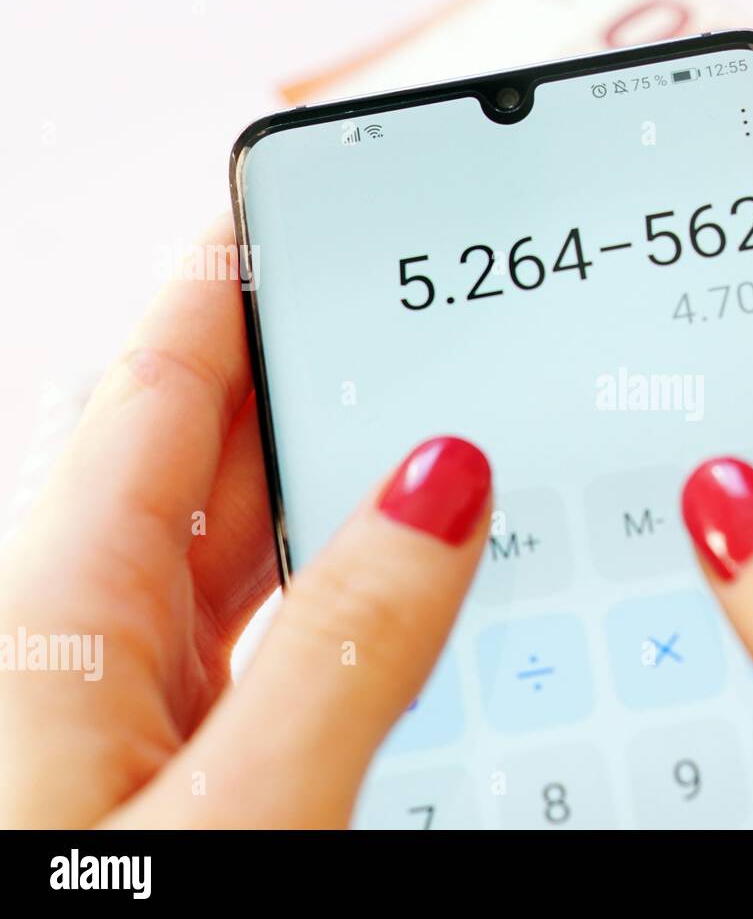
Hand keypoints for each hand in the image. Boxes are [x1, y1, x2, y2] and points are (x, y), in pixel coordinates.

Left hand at [0, 224, 490, 826]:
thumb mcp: (243, 811)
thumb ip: (348, 652)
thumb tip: (444, 492)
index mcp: (49, 621)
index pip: (148, 392)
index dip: (219, 281)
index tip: (291, 199)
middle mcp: (75, 648)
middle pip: (197, 461)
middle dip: (302, 375)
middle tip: (407, 313)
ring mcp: (118, 713)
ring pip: (235, 557)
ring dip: (327, 496)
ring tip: (431, 437)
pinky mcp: (167, 774)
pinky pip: (260, 642)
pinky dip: (331, 604)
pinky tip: (397, 594)